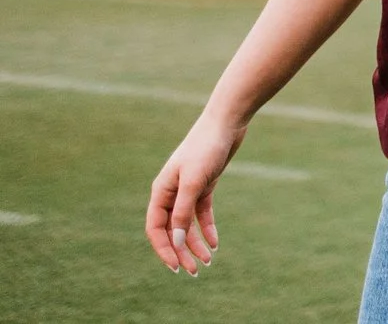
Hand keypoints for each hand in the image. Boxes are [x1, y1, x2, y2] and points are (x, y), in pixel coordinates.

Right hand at [147, 111, 242, 275]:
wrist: (227, 122)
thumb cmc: (207, 148)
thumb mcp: (195, 181)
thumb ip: (183, 211)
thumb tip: (177, 240)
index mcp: (161, 191)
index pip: (156, 228)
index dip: (164, 249)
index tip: (176, 266)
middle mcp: (171, 192)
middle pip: (172, 229)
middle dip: (182, 251)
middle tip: (194, 271)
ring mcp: (188, 189)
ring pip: (187, 224)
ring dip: (195, 243)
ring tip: (207, 262)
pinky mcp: (205, 184)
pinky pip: (202, 213)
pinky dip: (207, 228)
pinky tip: (214, 243)